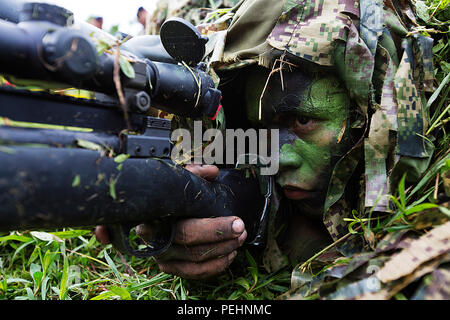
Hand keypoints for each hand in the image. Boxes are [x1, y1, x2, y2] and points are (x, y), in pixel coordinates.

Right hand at [95, 164, 247, 279]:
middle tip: (242, 230)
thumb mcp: (176, 180)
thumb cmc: (168, 196)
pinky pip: (195, 272)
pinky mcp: (169, 267)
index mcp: (155, 219)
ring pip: (196, 262)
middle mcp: (155, 241)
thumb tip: (212, 172)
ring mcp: (162, 256)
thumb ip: (193, 174)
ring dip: (223, 253)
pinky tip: (230, 255)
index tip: (237, 222)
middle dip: (223, 239)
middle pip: (193, 248)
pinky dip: (216, 266)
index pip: (187, 229)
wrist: (153, 211)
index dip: (215, 228)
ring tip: (239, 241)